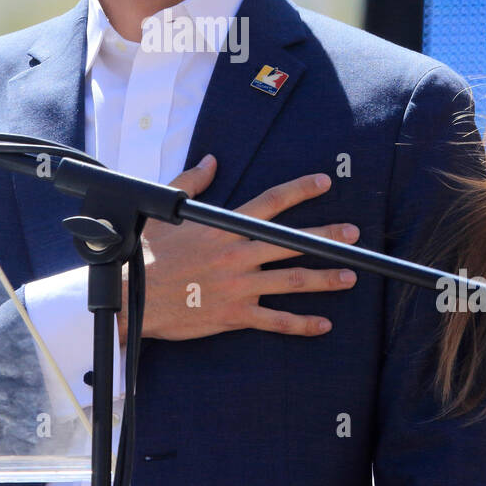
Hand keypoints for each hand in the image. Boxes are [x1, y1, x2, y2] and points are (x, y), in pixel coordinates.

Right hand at [118, 154, 359, 342]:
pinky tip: (323, 324)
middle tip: (353, 235)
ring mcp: (239, 286)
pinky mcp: (234, 315)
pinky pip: (274, 320)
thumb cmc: (148, 252)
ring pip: (291, 280)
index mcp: (224, 227)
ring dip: (324, 279)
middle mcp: (237, 254)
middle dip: (326, 238)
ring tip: (350, 277)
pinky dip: (300, 324)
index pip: (270, 203)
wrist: (131, 295)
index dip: (299, 191)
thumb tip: (212, 161)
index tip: (324, 183)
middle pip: (292, 242)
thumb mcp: (169, 211)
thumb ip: (193, 183)